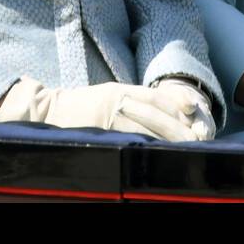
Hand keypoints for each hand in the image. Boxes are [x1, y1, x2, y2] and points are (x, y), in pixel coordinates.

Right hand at [0, 78, 204, 141]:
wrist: (46, 111)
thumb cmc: (79, 107)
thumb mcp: (107, 97)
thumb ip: (132, 102)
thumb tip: (163, 113)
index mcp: (120, 90)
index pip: (155, 94)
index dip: (177, 101)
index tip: (195, 109)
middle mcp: (117, 100)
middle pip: (156, 112)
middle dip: (179, 126)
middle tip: (198, 136)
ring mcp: (108, 118)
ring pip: (145, 128)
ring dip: (167, 139)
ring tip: (185, 147)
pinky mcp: (99, 133)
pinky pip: (127, 140)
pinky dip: (144, 146)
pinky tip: (157, 153)